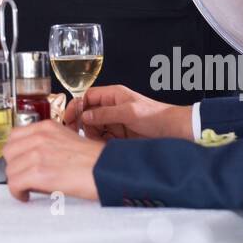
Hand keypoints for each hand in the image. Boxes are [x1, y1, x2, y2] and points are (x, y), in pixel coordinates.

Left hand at [4, 120, 102, 201]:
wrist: (108, 169)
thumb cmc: (95, 160)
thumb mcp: (68, 139)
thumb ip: (47, 143)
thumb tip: (31, 158)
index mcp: (46, 127)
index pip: (15, 135)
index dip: (16, 152)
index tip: (19, 162)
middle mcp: (40, 137)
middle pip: (9, 152)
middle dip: (14, 166)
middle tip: (24, 176)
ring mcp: (38, 153)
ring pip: (10, 169)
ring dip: (17, 181)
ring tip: (28, 188)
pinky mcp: (39, 172)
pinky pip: (14, 183)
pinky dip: (17, 192)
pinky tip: (26, 195)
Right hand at [64, 84, 190, 140]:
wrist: (175, 132)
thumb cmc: (156, 117)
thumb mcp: (129, 113)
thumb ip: (105, 114)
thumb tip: (84, 116)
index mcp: (113, 95)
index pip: (87, 97)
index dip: (76, 106)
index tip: (68, 118)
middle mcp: (112, 107)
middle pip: (87, 114)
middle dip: (83, 124)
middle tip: (79, 135)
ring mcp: (115, 121)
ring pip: (93, 127)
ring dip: (92, 135)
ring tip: (96, 142)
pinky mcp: (119, 135)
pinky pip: (102, 138)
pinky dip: (99, 143)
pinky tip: (103, 147)